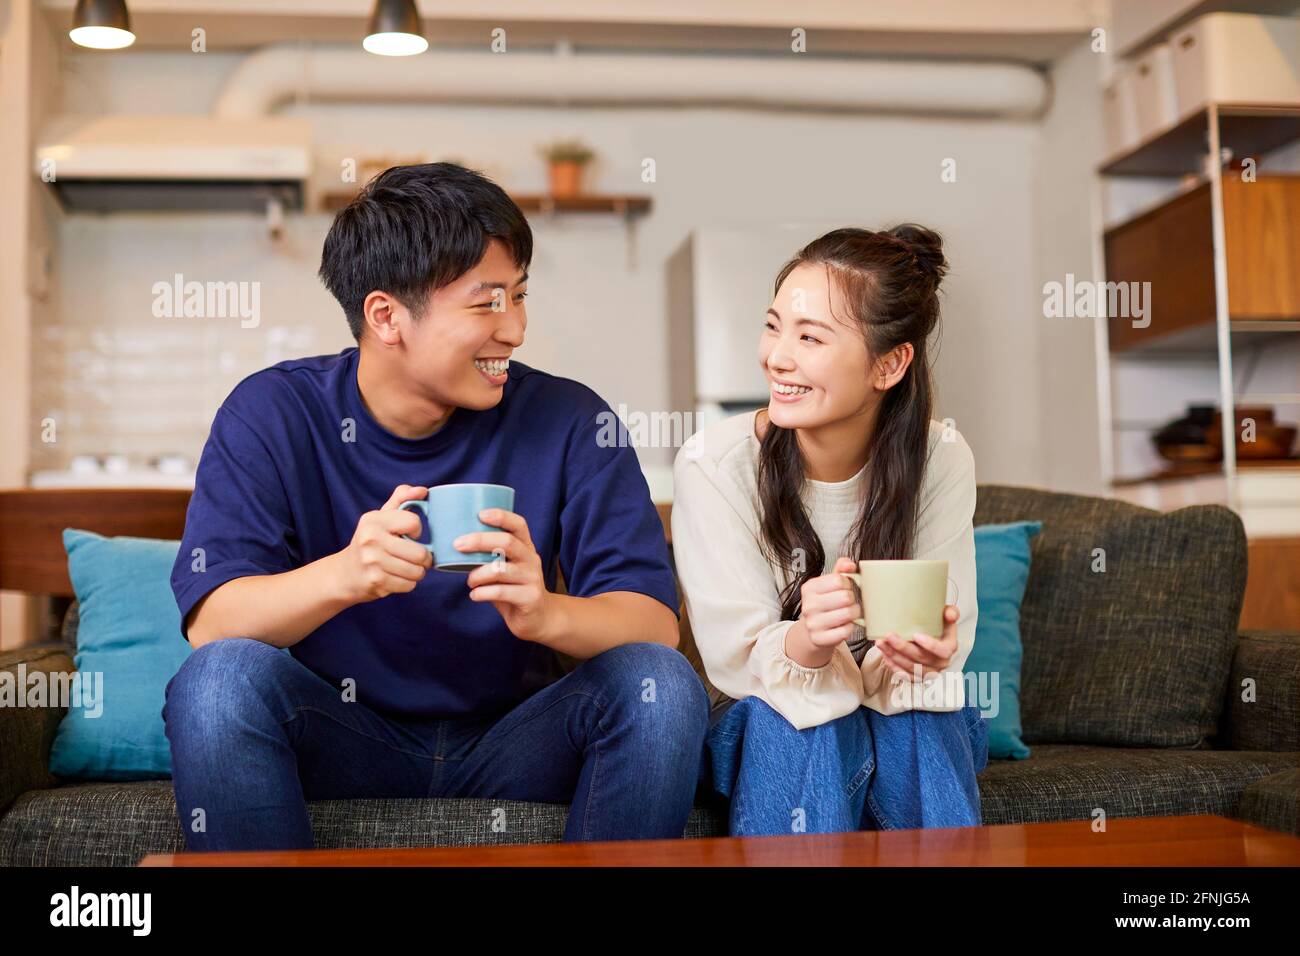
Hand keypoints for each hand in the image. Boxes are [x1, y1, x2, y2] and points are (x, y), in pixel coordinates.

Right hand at [335, 484, 433, 602]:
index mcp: (374, 520)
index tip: (409, 534)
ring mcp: (372, 562)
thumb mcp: (380, 517)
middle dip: (424, 558)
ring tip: (407, 567)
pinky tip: (397, 578)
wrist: (344, 573)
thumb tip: (422, 490)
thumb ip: (401, 498)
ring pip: (417, 571)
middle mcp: (371, 540)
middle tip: (416, 557)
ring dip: (417, 572)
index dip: (417, 530)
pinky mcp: (376, 582)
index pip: (414, 521)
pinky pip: (409, 585)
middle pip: (420, 553)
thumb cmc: (369, 542)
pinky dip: (408, 584)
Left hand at [458, 509, 554, 642]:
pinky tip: (475, 595)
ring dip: (478, 574)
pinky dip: (482, 593)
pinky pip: (501, 592)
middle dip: (480, 541)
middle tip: (458, 545)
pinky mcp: (530, 597)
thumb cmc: (514, 589)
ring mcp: (532, 578)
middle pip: (507, 542)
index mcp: (526, 547)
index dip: (501, 516)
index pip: (518, 524)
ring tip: (469, 581)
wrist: (539, 618)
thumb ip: (490, 557)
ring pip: (501, 569)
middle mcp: (531, 559)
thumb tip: (456, 545)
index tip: (480, 514)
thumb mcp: (506, 568)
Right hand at [798, 557, 862, 649]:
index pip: (838, 580)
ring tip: (850, 613)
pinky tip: (844, 625)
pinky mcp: (820, 639)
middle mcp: (808, 605)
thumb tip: (849, 564)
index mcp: (809, 588)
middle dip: (852, 599)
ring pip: (847, 614)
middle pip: (845, 597)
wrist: (813, 630)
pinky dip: (850, 628)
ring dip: (854, 614)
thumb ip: (841, 569)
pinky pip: (846, 631)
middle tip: (849, 603)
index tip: (844, 588)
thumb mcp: (830, 584)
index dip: (847, 584)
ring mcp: (813, 623)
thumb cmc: (825, 604)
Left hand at [875, 604, 959, 680]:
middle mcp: (941, 663)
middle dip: (903, 648)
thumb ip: (951, 612)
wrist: (932, 637)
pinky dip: (893, 666)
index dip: (930, 645)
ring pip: (910, 668)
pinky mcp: (918, 677)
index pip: (943, 651)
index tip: (916, 635)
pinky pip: (904, 675)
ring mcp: (929, 672)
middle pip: (921, 659)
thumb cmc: (939, 625)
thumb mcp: (947, 616)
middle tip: (889, 635)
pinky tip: (884, 655)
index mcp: (949, 648)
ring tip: (880, 642)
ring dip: (893, 656)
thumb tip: (950, 614)